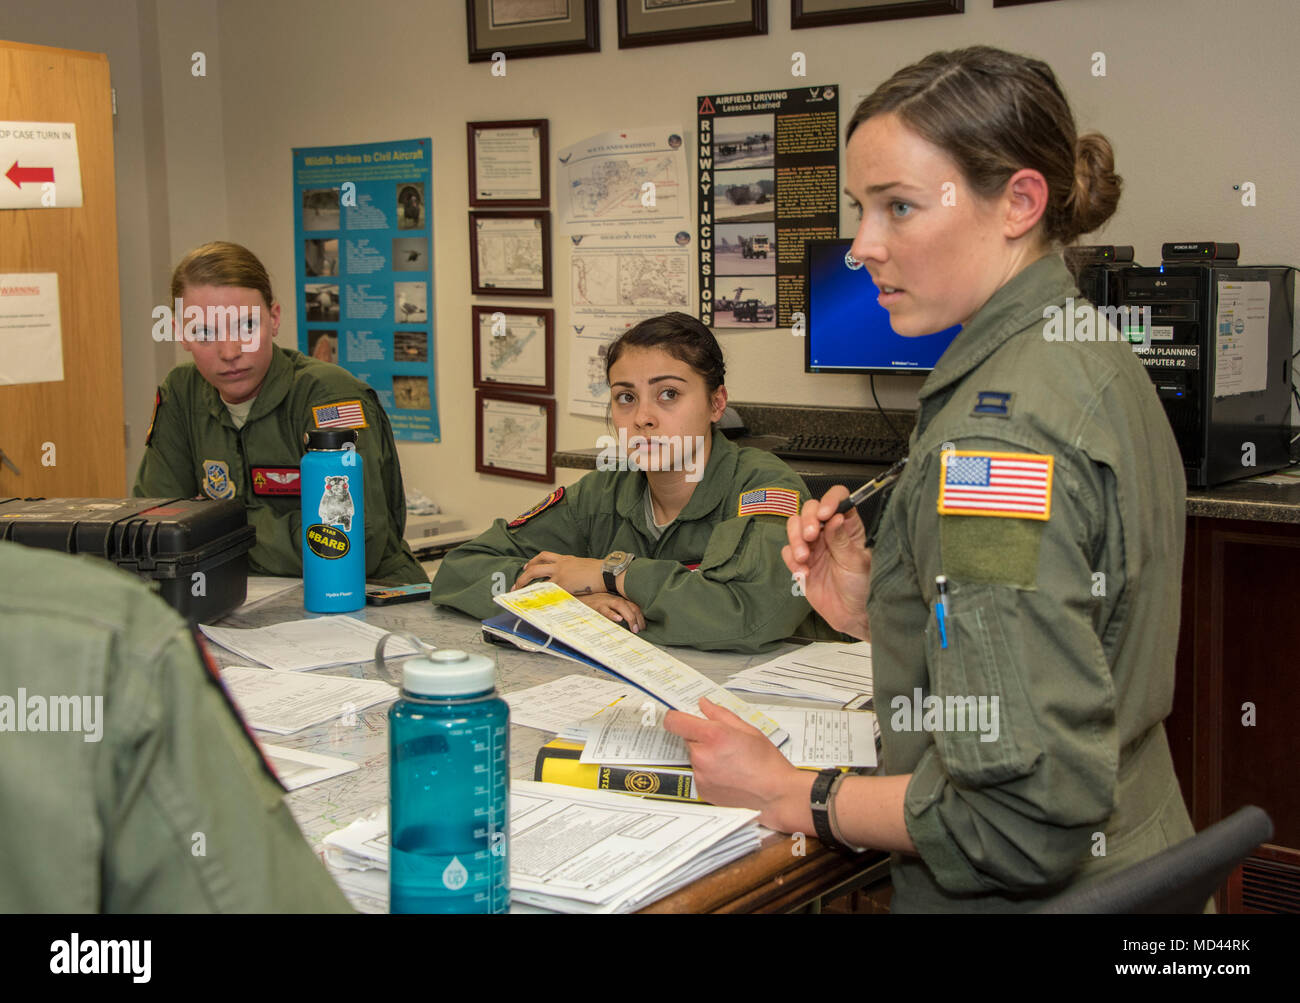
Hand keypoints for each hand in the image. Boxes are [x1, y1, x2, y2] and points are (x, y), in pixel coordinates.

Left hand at [512, 552, 602, 594]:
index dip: (533, 561)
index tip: (527, 566)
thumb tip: (573, 577)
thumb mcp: (584, 565)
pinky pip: (547, 590)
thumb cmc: (600, 570)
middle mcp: (560, 564)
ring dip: (525, 584)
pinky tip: (534, 602)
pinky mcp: (564, 584)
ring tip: (518, 592)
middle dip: (524, 575)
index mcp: (566, 559)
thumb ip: (574, 569)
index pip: (544, 556)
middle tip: (517, 584)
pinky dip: (539, 596)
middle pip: (535, 566)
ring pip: (536, 576)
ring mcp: (560, 574)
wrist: (606, 572)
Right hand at [577, 593, 644, 632]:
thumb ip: (616, 613)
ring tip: (634, 628)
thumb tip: (628, 626)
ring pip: (621, 606)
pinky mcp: (596, 606)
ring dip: (630, 617)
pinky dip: (612, 614)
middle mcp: (613, 599)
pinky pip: (605, 610)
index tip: (643, 627)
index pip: (634, 606)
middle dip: (638, 618)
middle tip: (640, 630)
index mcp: (617, 600)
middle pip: (631, 606)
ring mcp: (605, 601)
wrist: (576, 599)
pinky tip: (618, 619)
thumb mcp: (606, 608)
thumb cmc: (592, 605)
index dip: (640, 617)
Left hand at [662, 697, 810, 830]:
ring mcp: (700, 775)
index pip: (674, 721)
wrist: (774, 793)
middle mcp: (702, 756)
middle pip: (687, 738)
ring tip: (729, 761)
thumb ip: (720, 714)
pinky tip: (728, 774)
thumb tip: (704, 705)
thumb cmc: (766, 762)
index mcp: (713, 736)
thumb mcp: (747, 729)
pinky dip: (709, 772)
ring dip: (705, 755)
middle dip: (700, 737)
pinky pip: (698, 774)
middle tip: (723, 743)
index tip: (680, 716)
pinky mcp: (702, 790)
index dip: (676, 717)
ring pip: (694, 757)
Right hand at [781, 486, 871, 638]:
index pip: (838, 499)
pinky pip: (788, 551)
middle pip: (810, 509)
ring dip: (795, 539)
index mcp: (848, 526)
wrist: (848, 614)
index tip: (824, 515)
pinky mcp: (800, 560)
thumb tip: (835, 518)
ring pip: (794, 526)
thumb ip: (842, 540)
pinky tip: (805, 573)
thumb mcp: (856, 563)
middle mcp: (829, 531)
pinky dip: (792, 560)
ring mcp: (813, 545)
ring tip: (804, 557)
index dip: (829, 500)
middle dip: (807, 520)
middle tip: (811, 536)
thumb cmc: (860, 586)